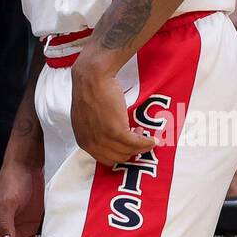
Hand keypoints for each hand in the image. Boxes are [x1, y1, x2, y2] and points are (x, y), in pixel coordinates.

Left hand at [70, 52, 155, 167]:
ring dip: (140, 146)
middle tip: (137, 137)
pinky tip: (152, 139)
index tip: (127, 145)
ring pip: (128, 151)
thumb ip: (94, 132)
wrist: (92, 77)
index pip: (105, 159)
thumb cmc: (90, 91)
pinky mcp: (116, 131)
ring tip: (144, 135)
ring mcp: (103, 138)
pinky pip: (136, 143)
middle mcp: (91, 143)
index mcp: (83, 141)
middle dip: (130, 150)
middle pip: (118, 158)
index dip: (119, 152)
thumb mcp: (86, 118)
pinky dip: (147, 143)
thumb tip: (109, 139)